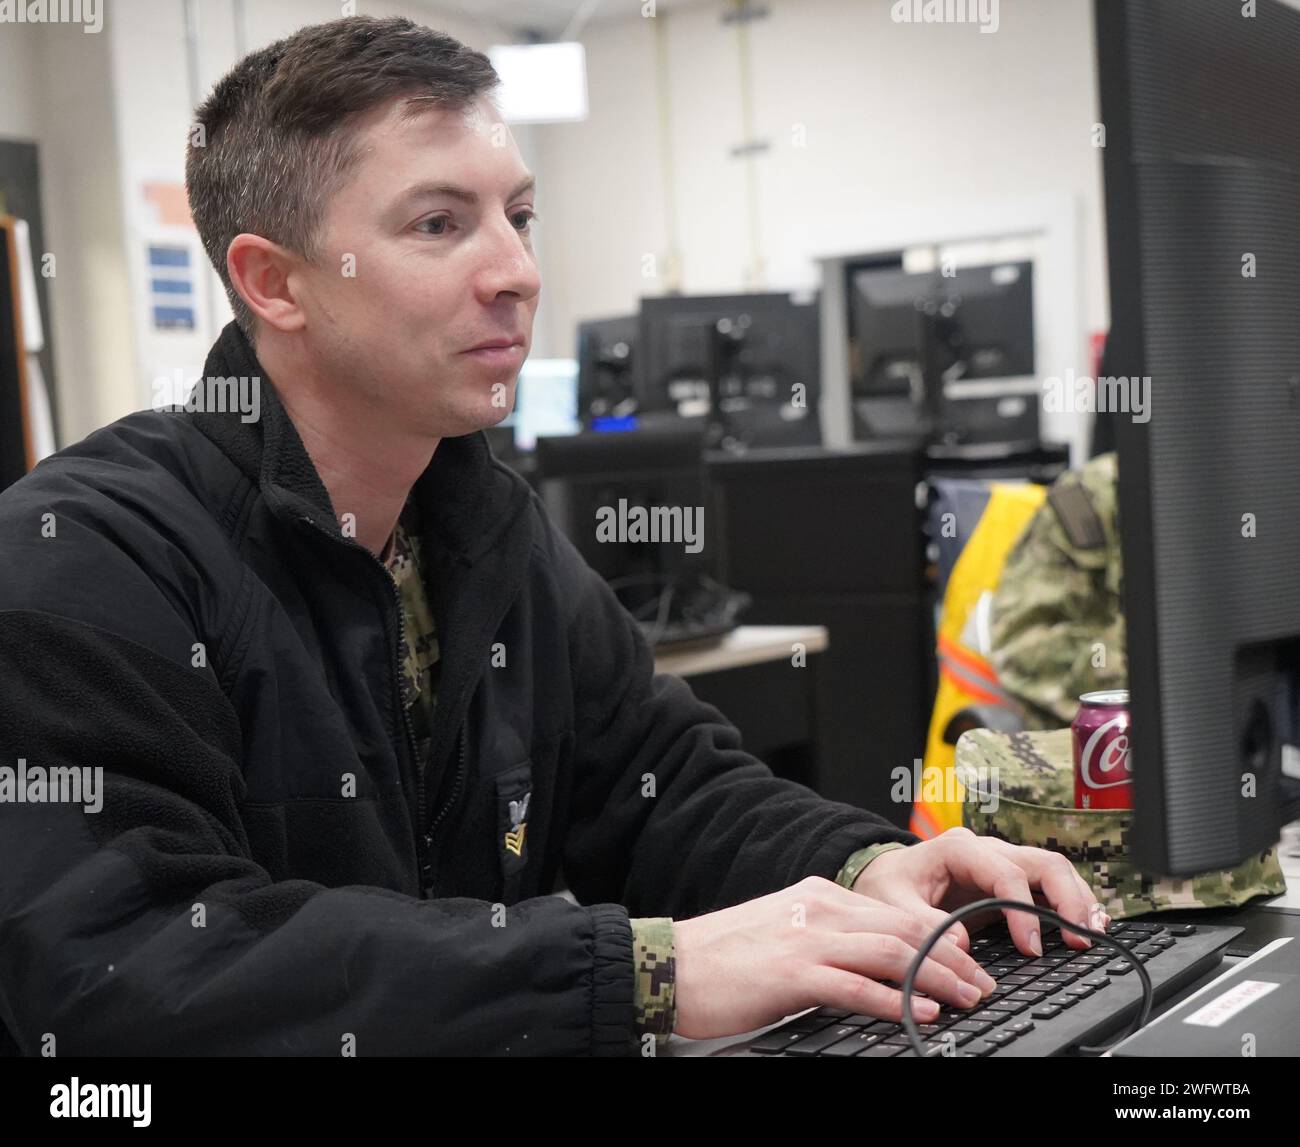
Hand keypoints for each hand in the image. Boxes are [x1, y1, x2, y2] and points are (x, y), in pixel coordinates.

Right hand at [672, 876, 998, 1039]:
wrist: (668, 963)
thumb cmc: (720, 957)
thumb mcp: (781, 933)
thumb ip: (824, 939)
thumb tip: (867, 967)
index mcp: (817, 895)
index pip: (894, 914)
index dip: (938, 939)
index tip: (966, 963)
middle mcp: (818, 909)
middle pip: (904, 931)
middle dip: (952, 960)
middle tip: (983, 986)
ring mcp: (807, 939)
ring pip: (891, 954)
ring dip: (938, 979)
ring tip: (968, 1000)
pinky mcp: (792, 973)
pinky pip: (856, 986)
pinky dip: (895, 1001)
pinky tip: (920, 1015)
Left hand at [851, 826, 1109, 957]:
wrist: (883, 876)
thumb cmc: (887, 885)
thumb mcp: (891, 902)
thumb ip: (921, 921)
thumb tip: (960, 944)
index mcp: (959, 848)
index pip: (1006, 874)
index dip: (1023, 911)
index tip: (1029, 948)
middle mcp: (986, 850)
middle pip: (1042, 862)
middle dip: (1067, 898)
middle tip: (1079, 938)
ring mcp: (1001, 863)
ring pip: (1053, 869)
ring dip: (1077, 899)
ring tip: (1091, 933)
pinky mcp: (1009, 881)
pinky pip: (1048, 885)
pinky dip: (1070, 903)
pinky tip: (1086, 925)